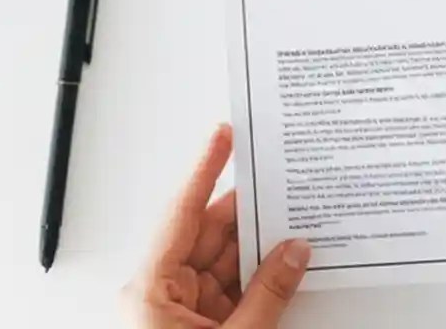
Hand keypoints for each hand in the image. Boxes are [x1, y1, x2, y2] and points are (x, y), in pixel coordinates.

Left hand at [123, 125, 312, 327]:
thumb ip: (267, 295)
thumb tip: (294, 253)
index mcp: (151, 290)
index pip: (182, 214)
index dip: (205, 170)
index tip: (222, 136)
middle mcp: (162, 293)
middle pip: (210, 235)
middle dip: (248, 212)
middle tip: (279, 182)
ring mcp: (183, 311)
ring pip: (226, 261)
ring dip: (260, 248)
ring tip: (294, 226)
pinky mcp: (202, 325)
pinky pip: (234, 288)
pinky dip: (260, 276)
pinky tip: (285, 264)